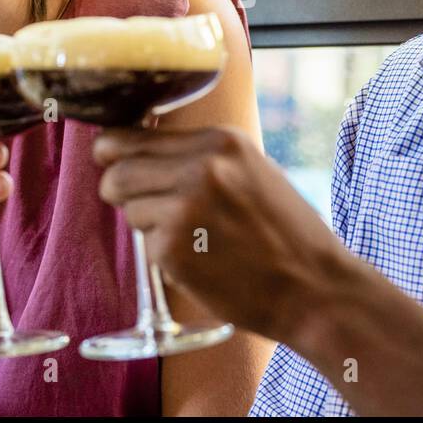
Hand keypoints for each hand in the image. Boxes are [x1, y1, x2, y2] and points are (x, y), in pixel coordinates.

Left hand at [94, 125, 347, 341]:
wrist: (314, 287)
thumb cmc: (286, 233)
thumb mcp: (251, 170)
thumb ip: (201, 157)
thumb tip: (136, 150)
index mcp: (221, 141)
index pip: (136, 135)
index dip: (114, 150)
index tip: (107, 158)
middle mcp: (201, 167)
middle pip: (118, 170)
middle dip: (117, 188)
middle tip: (137, 203)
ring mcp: (185, 208)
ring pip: (129, 207)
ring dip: (147, 223)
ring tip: (192, 235)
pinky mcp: (175, 249)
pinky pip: (146, 244)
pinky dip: (164, 254)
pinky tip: (201, 259)